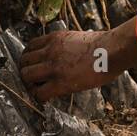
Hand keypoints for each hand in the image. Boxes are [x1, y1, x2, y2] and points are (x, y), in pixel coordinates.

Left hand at [19, 22, 136, 101]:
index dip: (30, 57)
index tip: (34, 65)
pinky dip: (39, 97)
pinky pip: (39, 93)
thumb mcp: (78, 37)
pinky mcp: (61, 82)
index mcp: (54, 38)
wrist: (112, 50)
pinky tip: (46, 98)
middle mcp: (50, 51)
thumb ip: (67, 44)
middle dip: (26, 71)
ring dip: (30, 84)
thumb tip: (68, 53)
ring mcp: (53, 66)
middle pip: (23, 61)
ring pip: (26, 76)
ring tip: (38, 89)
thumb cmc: (104, 45)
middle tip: (34, 80)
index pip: (30, 46)